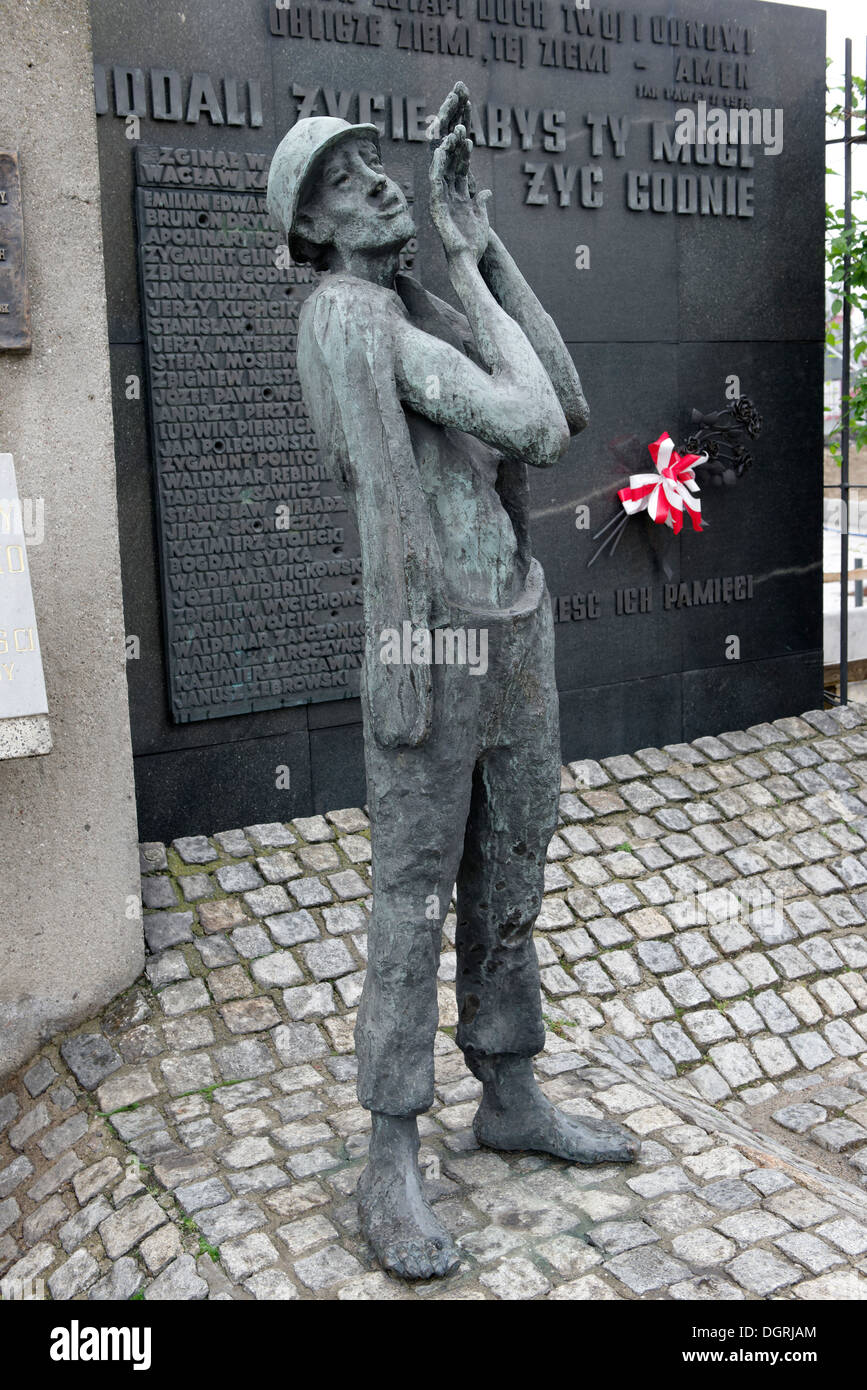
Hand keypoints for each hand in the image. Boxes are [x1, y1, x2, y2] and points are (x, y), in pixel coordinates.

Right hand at [429, 124, 491, 262]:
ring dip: (448, 150)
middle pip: (450, 165)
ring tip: (455, 132)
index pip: (460, 170)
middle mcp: (447, 196)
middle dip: (455, 146)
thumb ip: (481, 202)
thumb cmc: (472, 243)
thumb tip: (486, 191)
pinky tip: (444, 149)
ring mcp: (440, 199)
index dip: (464, 154)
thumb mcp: (481, 218)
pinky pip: (436, 180)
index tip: (470, 137)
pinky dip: (439, 164)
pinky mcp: (436, 205)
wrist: (466, 260)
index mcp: (457, 197)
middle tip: (460, 127)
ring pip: (442, 168)